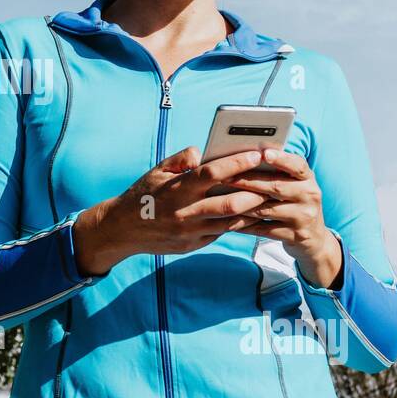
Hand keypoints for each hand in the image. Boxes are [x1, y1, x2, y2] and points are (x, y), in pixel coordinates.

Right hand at [71, 145, 274, 276]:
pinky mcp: (193, 244)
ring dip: (253, 210)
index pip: (212, 173)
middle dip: (255, 191)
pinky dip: (239, 224)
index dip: (237, 163)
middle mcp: (186, 211)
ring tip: (270, 198)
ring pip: (231, 221)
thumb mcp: (157, 172)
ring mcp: (191, 231)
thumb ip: (180, 160)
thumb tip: (201, 152)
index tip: (257, 154)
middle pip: (230, 202)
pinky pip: (222, 233)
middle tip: (274, 181)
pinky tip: (252, 215)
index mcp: (177, 189)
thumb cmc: (143, 195)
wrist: (122, 230)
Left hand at [219, 147, 342, 288]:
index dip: (281, 159)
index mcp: (308, 179)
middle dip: (248, 182)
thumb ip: (278, 174)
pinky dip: (246, 225)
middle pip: (276, 187)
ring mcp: (304, 217)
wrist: (315, 238)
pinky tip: (230, 221)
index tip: (264, 153)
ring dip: (242, 205)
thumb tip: (246, 158)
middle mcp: (310, 196)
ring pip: (267, 210)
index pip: (298, 165)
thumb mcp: (295, 186)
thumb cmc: (295, 204)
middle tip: (224, 177)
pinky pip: (265, 229)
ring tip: (222, 199)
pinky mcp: (295, 236)